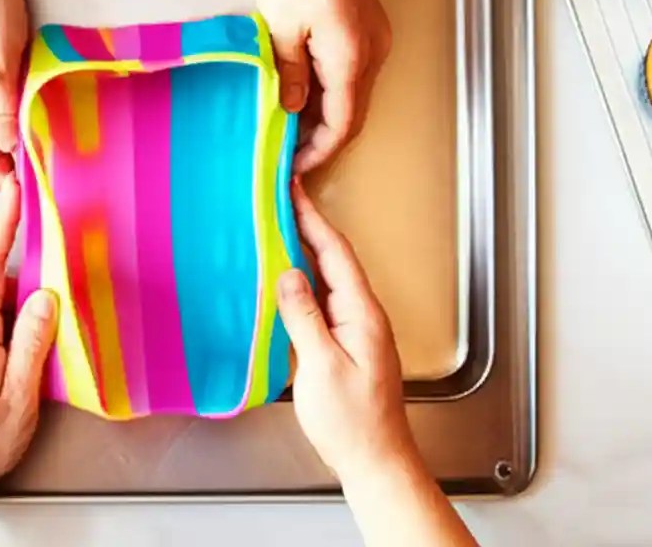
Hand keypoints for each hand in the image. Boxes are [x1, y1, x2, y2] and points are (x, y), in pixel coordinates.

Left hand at [0, 177, 57, 539]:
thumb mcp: (19, 392)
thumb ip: (33, 340)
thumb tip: (45, 297)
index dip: (1, 225)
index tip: (12, 193)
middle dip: (27, 286)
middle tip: (57, 294)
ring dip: (18, 319)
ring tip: (45, 348)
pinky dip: (6, 336)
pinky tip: (24, 365)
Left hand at [258, 0, 391, 172]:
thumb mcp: (281, 29)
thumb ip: (288, 76)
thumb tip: (291, 107)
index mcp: (352, 61)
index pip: (342, 127)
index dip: (318, 151)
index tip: (293, 164)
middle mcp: (373, 53)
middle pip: (352, 113)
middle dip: (320, 135)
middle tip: (286, 148)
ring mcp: (375, 37)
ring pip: (352, 92)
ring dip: (324, 110)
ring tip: (286, 120)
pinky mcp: (367, 23)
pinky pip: (352, 68)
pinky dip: (329, 86)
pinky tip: (300, 86)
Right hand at [276, 182, 414, 479]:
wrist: (376, 460)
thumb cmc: (354, 423)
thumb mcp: (321, 366)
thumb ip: (304, 317)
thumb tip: (288, 274)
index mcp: (362, 313)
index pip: (336, 252)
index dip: (312, 218)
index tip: (293, 190)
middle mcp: (363, 316)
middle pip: (333, 260)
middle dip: (306, 227)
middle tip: (277, 202)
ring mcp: (356, 330)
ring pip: (327, 280)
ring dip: (303, 254)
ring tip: (275, 232)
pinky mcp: (346, 345)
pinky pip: (323, 302)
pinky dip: (303, 285)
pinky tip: (284, 284)